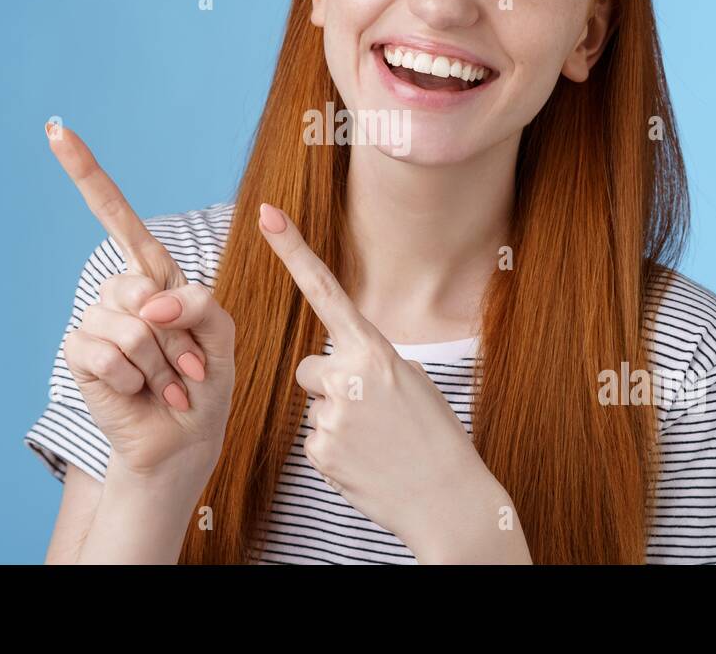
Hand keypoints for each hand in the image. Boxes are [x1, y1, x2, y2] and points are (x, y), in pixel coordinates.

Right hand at [46, 122, 234, 480]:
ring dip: (160, 365)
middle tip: (185, 366)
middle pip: (141, 287)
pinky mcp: (80, 354)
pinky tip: (141, 393)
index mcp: (155, 275)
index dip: (86, 173)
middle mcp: (121, 291)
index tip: (57, 130)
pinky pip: (107, 354)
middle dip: (176, 335)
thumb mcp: (221, 335)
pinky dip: (135, 380)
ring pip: (130, 328)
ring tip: (166, 382)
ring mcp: (96, 320)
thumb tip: (149, 303)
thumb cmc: (204, 381)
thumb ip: (198, 304)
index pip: (115, 216)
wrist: (184, 437)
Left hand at [255, 202, 515, 558]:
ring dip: (338, 420)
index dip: (292, 251)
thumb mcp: (414, 381)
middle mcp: (348, 377)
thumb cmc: (435, 436)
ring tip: (376, 441)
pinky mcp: (319, 452)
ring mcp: (331, 416)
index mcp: (375, 351)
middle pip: (310, 368)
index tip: (267, 215)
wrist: (448, 499)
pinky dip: (336, 450)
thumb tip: (340, 365)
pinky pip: (314, 438)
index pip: (325, 291)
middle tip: (372, 413)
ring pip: (314, 405)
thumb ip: (372, 362)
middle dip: (331, 386)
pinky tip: (366, 461)